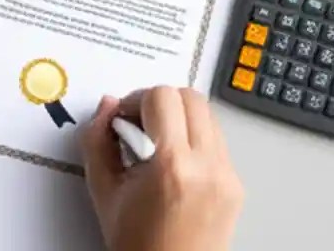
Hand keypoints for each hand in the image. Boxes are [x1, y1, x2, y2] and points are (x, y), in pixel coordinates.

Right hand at [80, 87, 242, 250]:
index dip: (135, 99)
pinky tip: (172, 162)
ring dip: (179, 118)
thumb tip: (107, 107)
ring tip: (155, 145)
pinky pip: (216, 142)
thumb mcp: (104, 190)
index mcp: (173, 167)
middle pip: (190, 97)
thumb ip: (97, 140)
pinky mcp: (236, 185)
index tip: (123, 117)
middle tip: (139, 123)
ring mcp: (227, 176)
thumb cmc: (140, 246)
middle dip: (160, 102)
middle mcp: (208, 168)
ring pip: (207, 116)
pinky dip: (193, 140)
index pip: (162, 97)